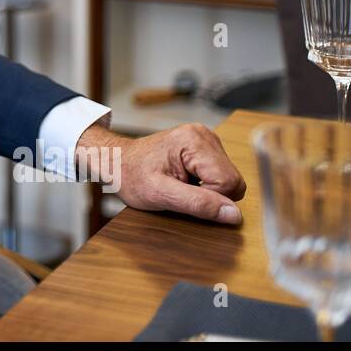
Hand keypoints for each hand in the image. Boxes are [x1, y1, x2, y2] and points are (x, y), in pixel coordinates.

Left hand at [78, 122, 246, 224]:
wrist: (116, 161)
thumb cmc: (130, 175)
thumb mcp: (160, 195)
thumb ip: (198, 204)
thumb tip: (233, 214)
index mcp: (194, 141)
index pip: (230, 183)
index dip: (210, 199)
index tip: (183, 195)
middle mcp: (204, 135)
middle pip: (233, 180)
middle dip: (210, 194)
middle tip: (180, 191)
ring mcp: (206, 139)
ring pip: (229, 179)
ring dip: (207, 189)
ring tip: (180, 185)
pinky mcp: (205, 147)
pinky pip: (220, 174)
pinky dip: (205, 183)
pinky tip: (184, 180)